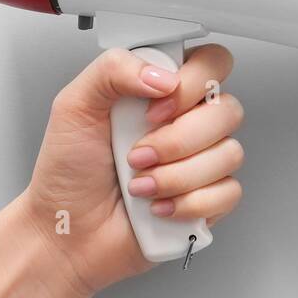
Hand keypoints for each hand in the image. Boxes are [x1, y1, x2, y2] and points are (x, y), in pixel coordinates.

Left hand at [21, 45, 244, 297]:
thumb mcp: (74, 106)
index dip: (192, 85)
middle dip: (178, 140)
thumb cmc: (68, 174)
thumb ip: (114, 69)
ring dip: (177, 177)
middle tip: (138, 155)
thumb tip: (163, 76)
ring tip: (141, 185)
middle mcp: (188, 122)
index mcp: (162, 91)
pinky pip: (228, 193)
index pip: (212, 64)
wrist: (68, 233)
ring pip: (230, 154)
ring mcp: (204, 161)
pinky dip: (189, 203)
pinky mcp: (211, 198)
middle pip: (228, 111)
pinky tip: (160, 206)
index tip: (153, 109)